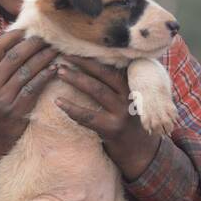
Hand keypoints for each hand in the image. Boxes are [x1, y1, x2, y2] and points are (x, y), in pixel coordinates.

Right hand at [0, 30, 61, 162]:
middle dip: (33, 44)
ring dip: (44, 58)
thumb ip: (1, 67)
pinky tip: (55, 69)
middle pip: (15, 57)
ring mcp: (4, 98)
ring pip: (27, 71)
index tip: (26, 29)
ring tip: (55, 50)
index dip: (12, 36)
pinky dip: (46, 76)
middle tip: (48, 37)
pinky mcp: (16, 110)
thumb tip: (19, 41)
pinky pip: (34, 88)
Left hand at [53, 56, 163, 179]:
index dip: (92, 57)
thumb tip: (94, 64)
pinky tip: (59, 102)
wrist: (142, 152)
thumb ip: (117, 85)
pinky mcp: (113, 128)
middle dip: (82, 63)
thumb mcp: (128, 99)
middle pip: (103, 74)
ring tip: (60, 72)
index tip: (75, 48)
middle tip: (63, 56)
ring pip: (96, 90)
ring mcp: (122, 112)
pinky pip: (88, 116)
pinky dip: (72, 108)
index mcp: (132, 86)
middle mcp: (129, 96)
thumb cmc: (129, 122)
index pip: (111, 65)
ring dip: (76, 79)